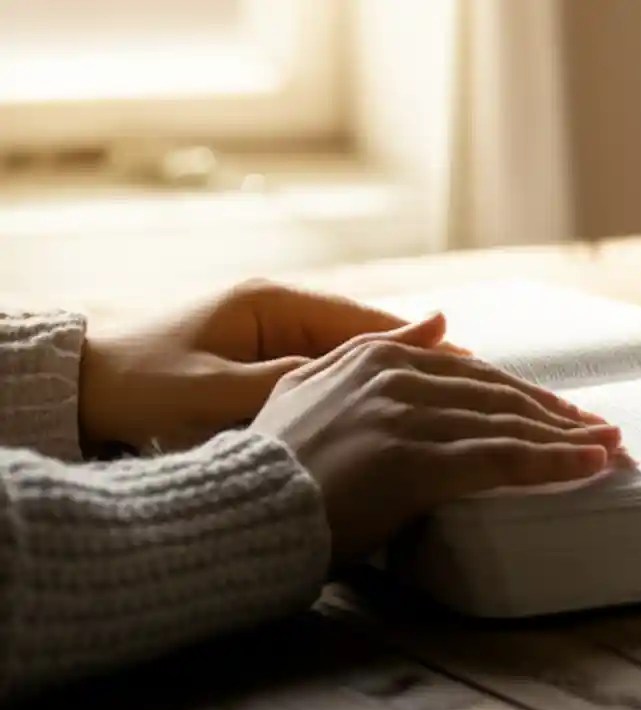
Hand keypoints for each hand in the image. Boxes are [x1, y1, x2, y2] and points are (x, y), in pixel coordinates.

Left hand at [79, 280, 465, 452]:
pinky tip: (401, 402)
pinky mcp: (268, 357)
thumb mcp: (219, 391)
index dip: (420, 343)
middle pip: (370, 335)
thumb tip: (375, 369)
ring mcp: (277, 332)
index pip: (365, 322)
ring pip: (356, 354)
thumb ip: (297, 381)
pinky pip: (332, 369)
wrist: (85, 385)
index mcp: (274, 304)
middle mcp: (283, 309)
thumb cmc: (144, 386)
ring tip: (460, 392)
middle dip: (423, 357)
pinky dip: (367, 385)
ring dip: (401, 373)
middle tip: (484, 378)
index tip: (471, 359)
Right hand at [250, 322, 620, 565]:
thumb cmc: (276, 463)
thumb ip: (377, 348)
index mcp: (375, 358)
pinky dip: (553, 462)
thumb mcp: (313, 385)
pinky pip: (501, 459)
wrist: (241, 512)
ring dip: (566, 437)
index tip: (560, 409)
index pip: (472, 374)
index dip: (523, 394)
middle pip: (498, 395)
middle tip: (598, 428)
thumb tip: (439, 320)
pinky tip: (589, 465)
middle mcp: (396, 378)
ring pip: (507, 424)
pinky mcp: (415, 460)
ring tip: (608, 447)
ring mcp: (407, 417)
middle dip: (555, 413)